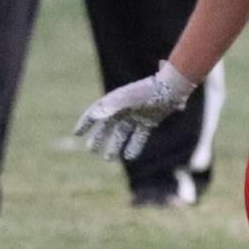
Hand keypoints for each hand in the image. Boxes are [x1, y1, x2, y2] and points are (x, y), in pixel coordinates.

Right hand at [74, 61, 197, 161]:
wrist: (171, 90)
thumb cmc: (148, 91)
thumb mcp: (128, 99)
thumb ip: (112, 106)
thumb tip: (95, 116)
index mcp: (115, 100)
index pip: (96, 111)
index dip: (86, 121)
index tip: (77, 133)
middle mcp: (124, 108)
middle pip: (108, 126)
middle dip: (99, 138)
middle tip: (92, 150)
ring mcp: (136, 115)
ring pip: (122, 134)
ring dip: (115, 145)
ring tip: (108, 158)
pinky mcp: (148, 122)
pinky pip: (138, 136)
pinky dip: (134, 146)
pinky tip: (129, 156)